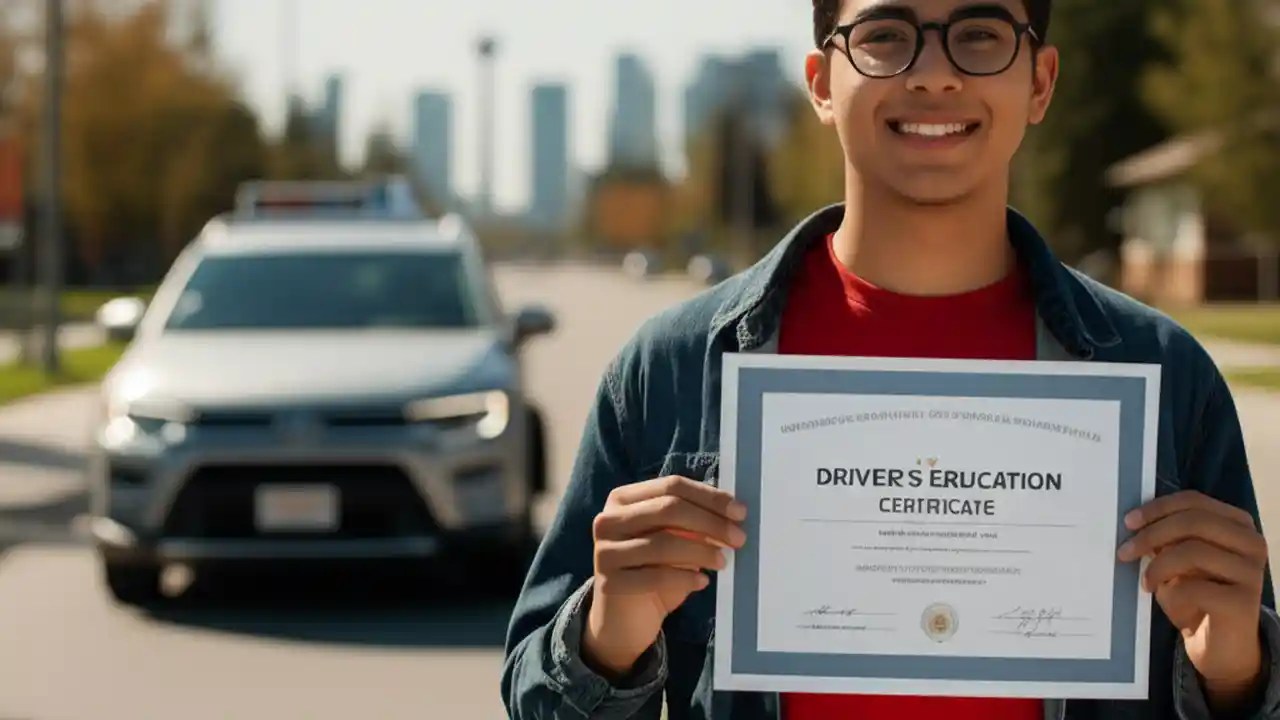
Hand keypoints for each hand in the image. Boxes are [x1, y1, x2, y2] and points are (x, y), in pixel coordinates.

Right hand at [583, 475, 746, 678]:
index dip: (709, 497)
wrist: (624, 617)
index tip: (740, 512)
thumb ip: (693, 521)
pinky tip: (702, 582)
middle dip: (710, 522)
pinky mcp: (609, 583)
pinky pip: (655, 576)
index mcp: (623, 498)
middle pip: (668, 509)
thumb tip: (733, 512)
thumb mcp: (673, 538)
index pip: (671, 486)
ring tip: (723, 561)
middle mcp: (608, 520)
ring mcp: (604, 551)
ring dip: (701, 551)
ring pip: (663, 543)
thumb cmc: (654, 570)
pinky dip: (685, 578)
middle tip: (739, 538)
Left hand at [1118, 491, 1269, 710]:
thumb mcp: (1178, 560)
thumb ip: (1166, 537)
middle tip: (1124, 552)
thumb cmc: (1196, 595)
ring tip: (1146, 583)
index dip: (1157, 508)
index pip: (1194, 501)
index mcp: (1237, 524)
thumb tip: (1135, 521)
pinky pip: (1195, 587)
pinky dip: (1172, 595)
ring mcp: (1252, 572)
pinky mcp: (1244, 602)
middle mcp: (1252, 543)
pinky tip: (1169, 602)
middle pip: (1193, 521)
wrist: (1220, 644)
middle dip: (1151, 534)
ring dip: (1158, 567)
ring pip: (1193, 551)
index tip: (1128, 522)